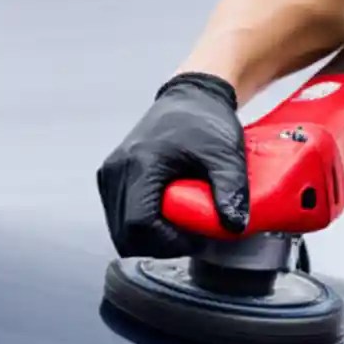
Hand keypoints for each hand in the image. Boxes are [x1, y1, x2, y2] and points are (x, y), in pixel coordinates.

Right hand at [96, 72, 248, 257]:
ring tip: (180, 229)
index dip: (167, 243)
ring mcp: (109, 175)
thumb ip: (231, 189)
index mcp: (140, 164)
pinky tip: (167, 219)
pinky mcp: (110, 178)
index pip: (140, 225)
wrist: (189, 96)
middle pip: (126, 235)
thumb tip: (234, 226)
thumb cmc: (206, 120)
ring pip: (120, 231)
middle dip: (159, 246)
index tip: (194, 240)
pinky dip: (142, 228)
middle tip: (189, 239)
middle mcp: (116, 170)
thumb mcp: (225, 153)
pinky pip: (120, 218)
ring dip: (150, 240)